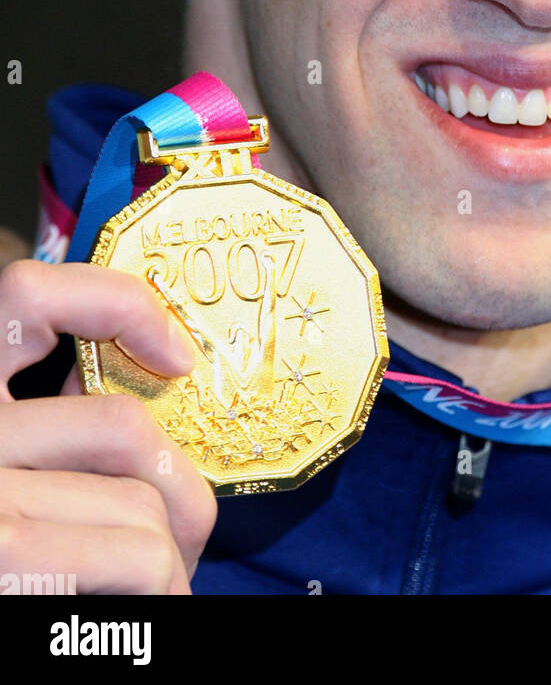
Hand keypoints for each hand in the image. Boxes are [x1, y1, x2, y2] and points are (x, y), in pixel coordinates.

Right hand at [0, 260, 216, 593]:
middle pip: (120, 423)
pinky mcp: (7, 558)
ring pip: (141, 499)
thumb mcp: (4, 460)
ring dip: (171, 552)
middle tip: (183, 530)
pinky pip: (140, 554)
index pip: (29, 292)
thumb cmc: (12, 554)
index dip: (118, 303)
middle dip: (174, 488)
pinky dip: (165, 589)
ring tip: (158, 583)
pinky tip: (145, 609)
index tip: (175, 355)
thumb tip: (143, 384)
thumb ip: (42, 423)